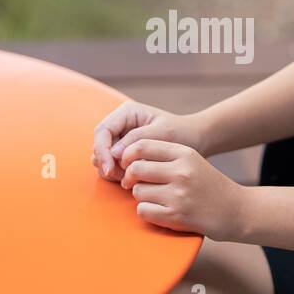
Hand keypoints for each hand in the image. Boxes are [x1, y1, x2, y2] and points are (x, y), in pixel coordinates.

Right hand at [90, 101, 208, 181]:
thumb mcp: (162, 133)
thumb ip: (137, 140)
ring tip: (128, 179)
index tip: (110, 169)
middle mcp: (120, 124)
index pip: (103, 131)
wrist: (194, 141)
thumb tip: (114, 153)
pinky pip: (112, 165)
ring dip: (110, 170)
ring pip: (103, 156)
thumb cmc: (181, 133)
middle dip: (105, 162)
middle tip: (121, 178)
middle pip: (99, 145)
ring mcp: (120, 139)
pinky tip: (130, 180)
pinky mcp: (124, 153)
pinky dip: (117, 174)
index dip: (102, 150)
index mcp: (127, 113)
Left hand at [118, 138, 247, 238]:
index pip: (142, 146)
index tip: (127, 165)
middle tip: (134, 184)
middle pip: (135, 169)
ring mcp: (179, 195)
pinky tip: (161, 211)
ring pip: (137, 192)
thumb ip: (163, 155)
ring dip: (141, 197)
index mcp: (184, 153)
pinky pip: (143, 211)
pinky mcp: (176, 216)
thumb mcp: (191, 160)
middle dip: (131, 178)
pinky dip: (147, 212)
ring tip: (157, 199)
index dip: (127, 155)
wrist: (235, 211)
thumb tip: (126, 156)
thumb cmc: (207, 185)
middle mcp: (181, 172)